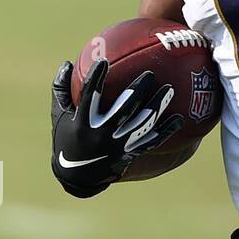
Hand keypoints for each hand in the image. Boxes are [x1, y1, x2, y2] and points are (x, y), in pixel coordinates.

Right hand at [50, 59, 183, 197]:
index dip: (95, 79)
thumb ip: (61, 90)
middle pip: (123, 108)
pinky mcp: (129, 153)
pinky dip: (166, 130)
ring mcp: (117, 145)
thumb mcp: (59, 116)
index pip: (89, 97)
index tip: (103, 62)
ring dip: (157, 106)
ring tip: (169, 89)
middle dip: (138, 90)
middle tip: (150, 74)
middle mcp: (101, 134)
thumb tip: (67, 63)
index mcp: (82, 123)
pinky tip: (179, 119)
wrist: (78, 176)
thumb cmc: (67, 138)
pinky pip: (152, 141)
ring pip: (141, 123)